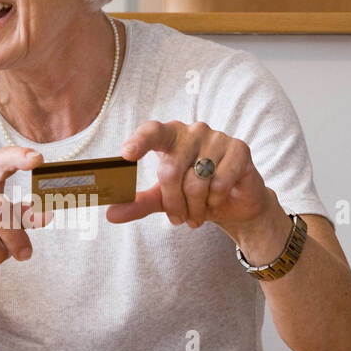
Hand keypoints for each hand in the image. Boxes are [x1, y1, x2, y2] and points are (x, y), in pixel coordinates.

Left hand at [107, 120, 271, 234]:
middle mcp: (193, 131)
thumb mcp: (163, 199)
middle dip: (173, 203)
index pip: (151, 131)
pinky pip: (219, 182)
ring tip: (197, 214)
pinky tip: (217, 201)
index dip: (139, 141)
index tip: (126, 154)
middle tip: (179, 219)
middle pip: (171, 170)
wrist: (235, 204)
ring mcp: (217, 138)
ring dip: (194, 207)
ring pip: (196, 181)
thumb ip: (138, 202)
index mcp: (170, 136)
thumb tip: (111, 213)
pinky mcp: (239, 149)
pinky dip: (215, 200)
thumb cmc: (195, 195)